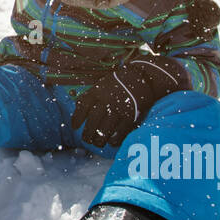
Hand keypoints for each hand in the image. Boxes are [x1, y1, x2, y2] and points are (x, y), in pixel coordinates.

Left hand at [70, 58, 186, 147]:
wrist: (143, 76)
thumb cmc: (120, 82)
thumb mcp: (102, 84)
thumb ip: (91, 95)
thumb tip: (78, 109)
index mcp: (97, 91)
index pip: (82, 107)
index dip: (77, 119)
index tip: (75, 127)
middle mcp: (106, 100)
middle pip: (92, 122)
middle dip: (88, 134)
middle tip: (87, 140)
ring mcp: (119, 109)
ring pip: (104, 130)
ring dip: (99, 140)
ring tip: (98, 143)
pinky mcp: (131, 116)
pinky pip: (120, 133)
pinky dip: (115, 140)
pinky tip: (112, 142)